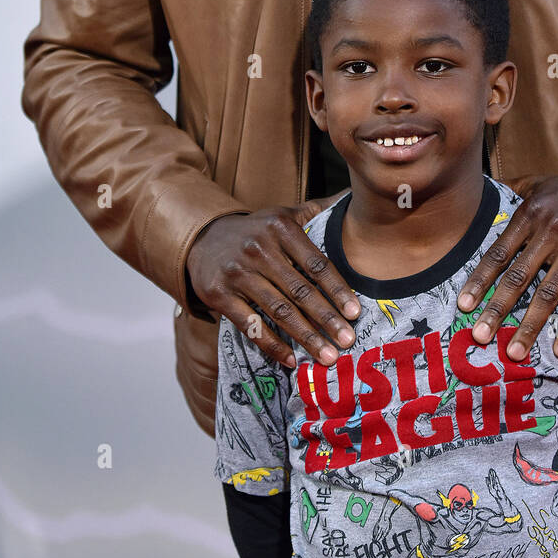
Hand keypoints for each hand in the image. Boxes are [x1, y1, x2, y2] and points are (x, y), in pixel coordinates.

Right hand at [186, 192, 358, 367]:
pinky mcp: (218, 295)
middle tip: (347, 342)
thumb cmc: (257, 231)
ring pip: (278, 311)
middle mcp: (258, 249)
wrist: (203, 238)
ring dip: (305, 337)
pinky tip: (291, 360)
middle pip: (300, 291)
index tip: (354, 312)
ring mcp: (237, 273)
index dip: (337, 289)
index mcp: (280, 228)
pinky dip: (272, 345)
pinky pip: (250, 325)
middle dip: (326, 319)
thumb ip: (319, 210)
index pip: (316, 263)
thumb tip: (353, 197)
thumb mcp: (284, 214)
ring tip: (326, 357)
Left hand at [457, 164, 557, 360]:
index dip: (480, 280)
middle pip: (519, 276)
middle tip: (478, 336)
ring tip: (514, 352)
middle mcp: (551, 231)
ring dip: (530, 326)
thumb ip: (511, 188)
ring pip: (549, 293)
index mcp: (531, 215)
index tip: (464, 305)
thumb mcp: (540, 182)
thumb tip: (485, 189)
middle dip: (497, 308)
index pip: (499, 252)